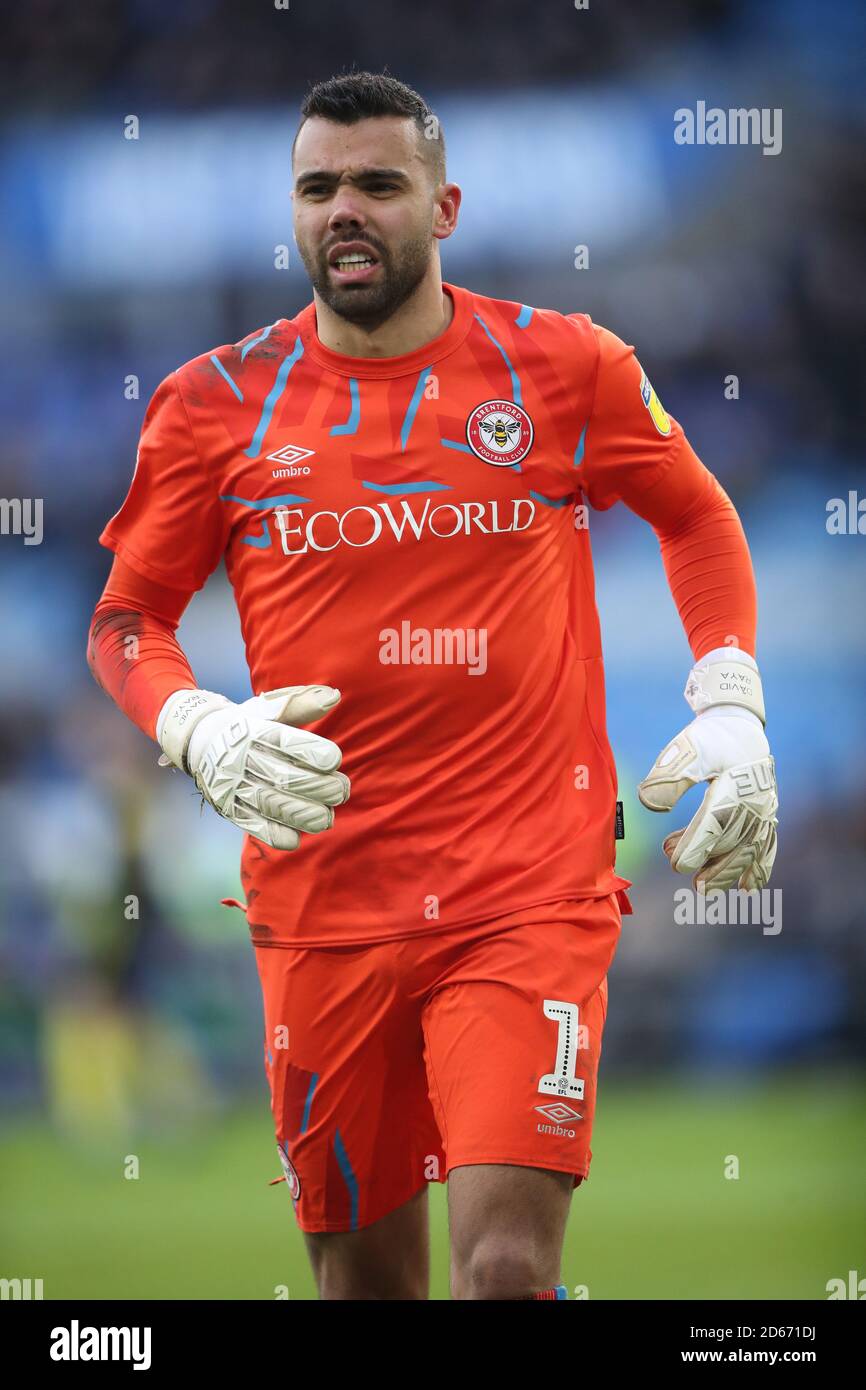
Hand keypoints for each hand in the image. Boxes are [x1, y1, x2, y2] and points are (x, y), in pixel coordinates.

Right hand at [157, 686, 349, 849]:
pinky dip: (275, 834)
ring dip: (303, 815)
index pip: (284, 742)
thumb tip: (335, 696)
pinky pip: (252, 825)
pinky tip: (296, 837)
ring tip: (327, 818)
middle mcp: (241, 759)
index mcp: (253, 731)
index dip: (312, 752)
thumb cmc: (245, 724)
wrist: (199, 741)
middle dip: (319, 788)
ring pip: (271, 804)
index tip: (334, 759)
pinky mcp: (228, 808)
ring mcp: (233, 786)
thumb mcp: (268, 709)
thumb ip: (302, 704)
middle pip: (283, 777)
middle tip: (341, 791)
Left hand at [637, 650, 777, 891]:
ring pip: (748, 849)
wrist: (739, 724)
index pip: (713, 822)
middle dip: (708, 862)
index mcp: (733, 785)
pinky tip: (748, 889)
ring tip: (705, 889)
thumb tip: (649, 804)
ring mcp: (764, 810)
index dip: (696, 846)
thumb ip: (668, 776)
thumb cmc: (709, 737)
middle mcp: (754, 802)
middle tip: (687, 878)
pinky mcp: (766, 814)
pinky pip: (767, 845)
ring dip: (728, 872)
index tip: (677, 864)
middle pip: (730, 841)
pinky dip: (760, 868)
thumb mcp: (686, 748)